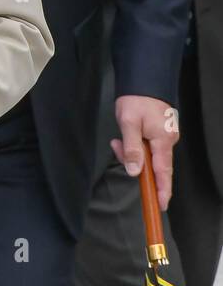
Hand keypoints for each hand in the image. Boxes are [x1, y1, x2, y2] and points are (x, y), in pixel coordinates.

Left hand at [112, 94, 177, 210]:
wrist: (143, 79)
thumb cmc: (136, 100)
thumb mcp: (128, 123)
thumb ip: (132, 148)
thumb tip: (135, 172)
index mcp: (163, 141)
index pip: (164, 172)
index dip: (162, 190)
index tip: (160, 205)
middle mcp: (167, 141)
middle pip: (153, 164)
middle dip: (134, 163)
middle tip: (117, 146)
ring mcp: (164, 137)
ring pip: (147, 154)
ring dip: (130, 151)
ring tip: (117, 139)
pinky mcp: (159, 132)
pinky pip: (146, 146)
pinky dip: (133, 145)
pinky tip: (123, 136)